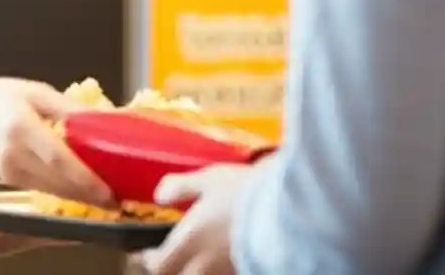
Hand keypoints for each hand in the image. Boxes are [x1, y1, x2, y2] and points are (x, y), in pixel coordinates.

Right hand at [0, 78, 113, 206]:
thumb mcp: (35, 92)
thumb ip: (68, 107)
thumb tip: (103, 118)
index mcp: (21, 128)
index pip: (59, 160)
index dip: (85, 179)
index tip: (108, 189)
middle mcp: (14, 155)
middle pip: (59, 182)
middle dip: (90, 193)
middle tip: (118, 197)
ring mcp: (10, 172)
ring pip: (53, 191)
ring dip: (80, 195)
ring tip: (106, 195)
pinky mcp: (9, 180)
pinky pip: (43, 189)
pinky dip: (64, 190)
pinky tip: (81, 188)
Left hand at [132, 164, 254, 274]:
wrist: (295, 211)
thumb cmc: (248, 193)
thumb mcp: (209, 179)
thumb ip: (180, 188)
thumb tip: (159, 196)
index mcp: (190, 241)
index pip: (160, 266)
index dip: (151, 261)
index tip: (149, 254)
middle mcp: (207, 265)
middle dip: (175, 270)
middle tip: (174, 259)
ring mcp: (230, 271)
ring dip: (200, 269)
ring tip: (202, 256)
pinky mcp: (252, 270)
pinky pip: (228, 273)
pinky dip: (222, 268)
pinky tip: (229, 256)